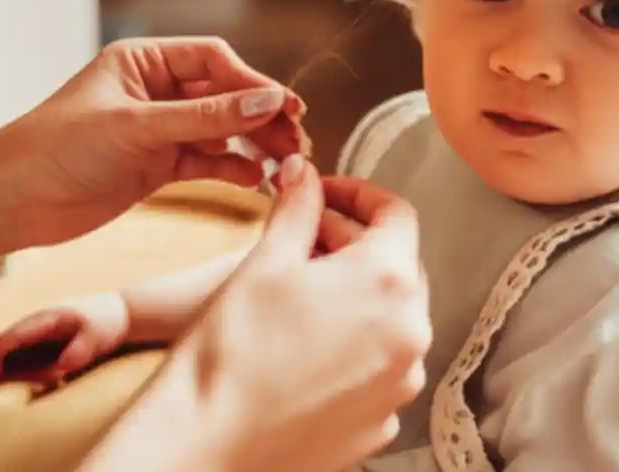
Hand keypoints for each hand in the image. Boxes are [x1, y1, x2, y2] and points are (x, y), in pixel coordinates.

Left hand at [0, 37, 309, 249]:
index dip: (252, 82)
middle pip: (225, 95)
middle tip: (296, 140)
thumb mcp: (137, 127)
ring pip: (222, 130)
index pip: (214, 60)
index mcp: (142, 61)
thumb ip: (206, 116)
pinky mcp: (158, 166)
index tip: (285, 107)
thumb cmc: (55, 149)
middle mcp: (154, 90)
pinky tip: (255, 180)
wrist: (10, 203)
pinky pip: (208, 160)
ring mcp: (158, 129)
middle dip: (261, 116)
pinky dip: (233, 168)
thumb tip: (270, 102)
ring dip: (254, 144)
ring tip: (284, 163)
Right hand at [0, 293, 128, 388]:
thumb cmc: (107, 321)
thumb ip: (81, 349)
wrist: (118, 310)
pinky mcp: (36, 339)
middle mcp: (34, 323)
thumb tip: (64, 365)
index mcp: (46, 319)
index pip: (13, 336)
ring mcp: (33, 330)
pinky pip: (6, 347)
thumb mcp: (99, 335)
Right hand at [79, 157, 429, 471]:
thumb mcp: (265, 262)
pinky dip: (355, 348)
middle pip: (398, 266)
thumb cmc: (232, 352)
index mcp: (390, 281)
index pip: (398, 214)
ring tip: (303, 296)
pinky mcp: (384, 421)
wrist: (206, 445)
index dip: (358, 194)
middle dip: (355, 245)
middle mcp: (411, 332)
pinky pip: (381, 368)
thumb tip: (304, 174)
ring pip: (392, 319)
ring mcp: (401, 382)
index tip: (324, 194)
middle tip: (304, 241)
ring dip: (357, 297)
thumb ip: (297, 208)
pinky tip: (308, 347)